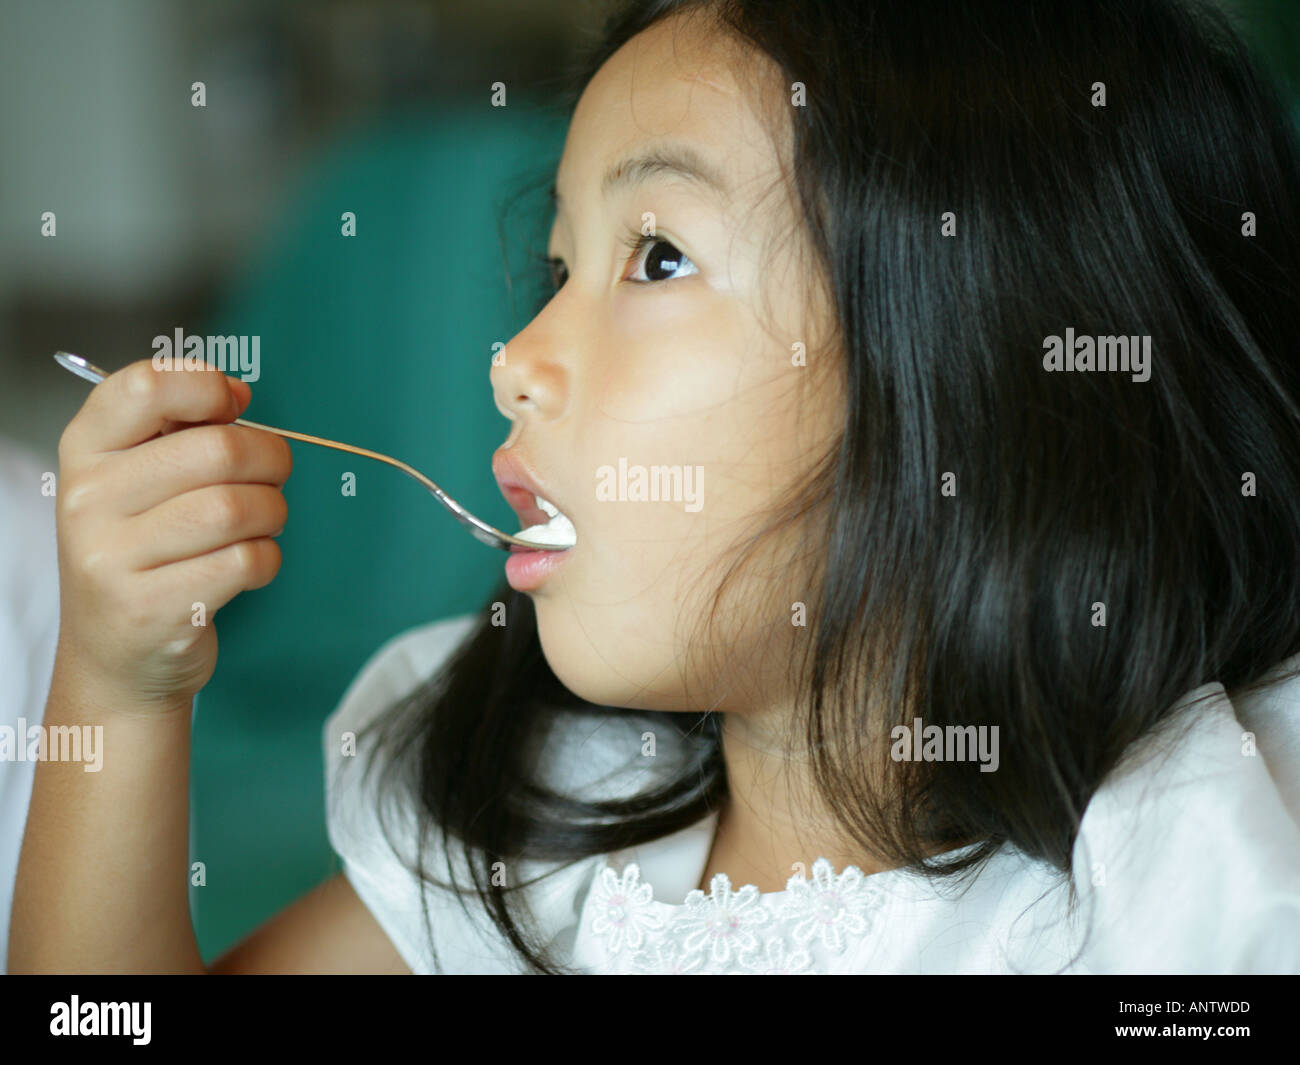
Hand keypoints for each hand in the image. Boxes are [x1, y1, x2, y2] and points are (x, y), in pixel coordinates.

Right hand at [53, 357, 292, 706]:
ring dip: (271, 512)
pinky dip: (267, 559)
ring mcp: (113, 558)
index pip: (145, 387)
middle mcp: (89, 500)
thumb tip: (238, 394)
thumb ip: (179, 429)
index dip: (206, 385)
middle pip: (217, 449)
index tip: (233, 405)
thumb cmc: (144, 555)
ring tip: (260, 523)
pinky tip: (248, 564)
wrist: (116, 658)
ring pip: (236, 507)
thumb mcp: (137, 481)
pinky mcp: (152, 608)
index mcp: (85, 450)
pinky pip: (246, 561)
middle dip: (270, 458)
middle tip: (271, 475)